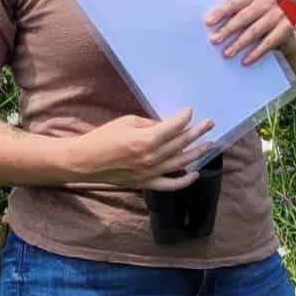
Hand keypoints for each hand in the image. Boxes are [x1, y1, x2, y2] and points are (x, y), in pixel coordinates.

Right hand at [74, 109, 216, 189]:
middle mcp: (151, 158)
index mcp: (145, 140)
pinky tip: (196, 172)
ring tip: (210, 144)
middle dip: (198, 132)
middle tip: (210, 123)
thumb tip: (168, 126)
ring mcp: (150, 173)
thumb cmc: (103, 138)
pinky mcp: (146, 183)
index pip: (174, 127)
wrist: (85, 161)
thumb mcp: (127, 122)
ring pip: (182, 163)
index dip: (185, 117)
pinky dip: (185, 180)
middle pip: (182, 144)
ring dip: (198, 152)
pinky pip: (171, 184)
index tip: (190, 111)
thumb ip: (150, 124)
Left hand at [206, 0, 295, 65]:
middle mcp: (267, 1)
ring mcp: (279, 14)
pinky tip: (245, 61)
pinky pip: (269, 42)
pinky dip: (256, 53)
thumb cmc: (257, 23)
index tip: (207, 23)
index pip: (234, 2)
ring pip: (255, 30)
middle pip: (244, 16)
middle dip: (227, 29)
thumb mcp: (246, 14)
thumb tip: (208, 26)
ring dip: (239, 43)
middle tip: (214, 41)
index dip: (220, 12)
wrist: (286, 32)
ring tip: (226, 54)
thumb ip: (232, 15)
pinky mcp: (287, 28)